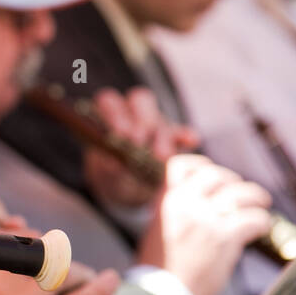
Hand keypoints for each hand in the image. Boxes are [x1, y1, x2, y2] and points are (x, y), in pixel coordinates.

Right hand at [0, 220, 119, 294]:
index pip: (8, 243)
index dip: (28, 241)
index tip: (35, 244)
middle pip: (39, 253)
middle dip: (55, 255)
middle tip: (62, 262)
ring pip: (63, 272)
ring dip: (79, 273)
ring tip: (87, 277)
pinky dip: (100, 289)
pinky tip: (111, 281)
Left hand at [83, 87, 197, 208]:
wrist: (131, 194)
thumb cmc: (113, 178)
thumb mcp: (104, 175)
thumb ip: (107, 166)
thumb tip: (115, 162)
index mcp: (108, 117)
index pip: (110, 101)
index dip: (115, 113)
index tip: (121, 134)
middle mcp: (132, 115)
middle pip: (139, 100)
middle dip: (141, 121)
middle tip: (140, 143)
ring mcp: (154, 125)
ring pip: (160, 117)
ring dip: (162, 135)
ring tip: (162, 157)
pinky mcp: (175, 138)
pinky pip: (182, 132)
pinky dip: (186, 135)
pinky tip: (190, 141)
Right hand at [135, 154, 271, 294]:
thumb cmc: (160, 269)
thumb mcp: (158, 230)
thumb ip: (176, 211)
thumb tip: (201, 200)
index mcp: (166, 200)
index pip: (182, 165)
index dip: (201, 165)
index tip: (213, 175)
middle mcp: (186, 204)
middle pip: (218, 175)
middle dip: (234, 182)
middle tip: (243, 194)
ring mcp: (206, 219)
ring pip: (242, 193)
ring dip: (256, 197)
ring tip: (262, 204)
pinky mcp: (225, 237)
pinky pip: (254, 219)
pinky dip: (262, 222)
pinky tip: (261, 228)